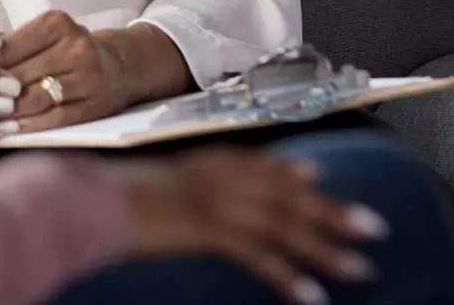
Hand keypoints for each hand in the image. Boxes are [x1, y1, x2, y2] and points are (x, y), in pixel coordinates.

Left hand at [0, 13, 186, 132]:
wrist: (119, 66)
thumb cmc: (67, 50)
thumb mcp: (42, 36)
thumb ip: (5, 42)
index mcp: (56, 23)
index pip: (7, 47)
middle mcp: (75, 46)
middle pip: (18, 74)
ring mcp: (88, 75)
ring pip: (34, 98)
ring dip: (2, 113)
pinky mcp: (96, 103)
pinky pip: (54, 118)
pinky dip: (26, 127)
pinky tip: (4, 132)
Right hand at [111, 148, 389, 303]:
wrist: (81, 199)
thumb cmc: (105, 198)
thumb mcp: (149, 186)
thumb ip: (178, 187)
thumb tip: (184, 197)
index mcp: (202, 162)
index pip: (259, 164)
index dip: (292, 174)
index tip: (320, 178)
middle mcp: (216, 175)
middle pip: (286, 194)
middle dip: (332, 211)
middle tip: (373, 227)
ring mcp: (213, 200)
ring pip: (283, 225)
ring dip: (325, 248)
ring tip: (360, 268)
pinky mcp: (205, 227)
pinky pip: (257, 255)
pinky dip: (287, 275)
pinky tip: (311, 296)